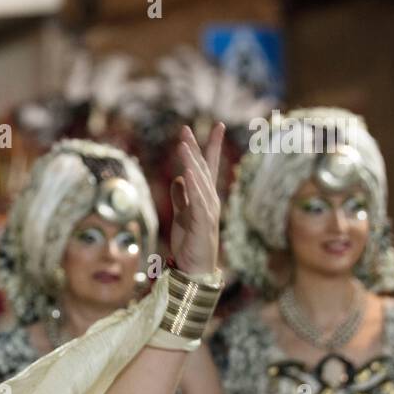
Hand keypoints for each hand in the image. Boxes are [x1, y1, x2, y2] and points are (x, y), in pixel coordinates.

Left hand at [170, 123, 224, 274]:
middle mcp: (210, 200)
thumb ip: (181, 197)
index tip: (215, 126)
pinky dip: (193, 185)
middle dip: (195, 148)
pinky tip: (188, 171)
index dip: (209, 147)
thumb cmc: (190, 243)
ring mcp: (208, 210)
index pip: (208, 167)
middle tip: (186, 129)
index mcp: (205, 197)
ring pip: (200, 181)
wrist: (195, 268)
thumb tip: (178, 178)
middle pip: (202, 169)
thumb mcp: (182, 214)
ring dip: (191, 161)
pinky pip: (197, 199)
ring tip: (183, 144)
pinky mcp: (202, 222)